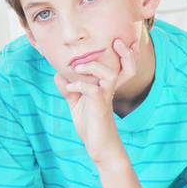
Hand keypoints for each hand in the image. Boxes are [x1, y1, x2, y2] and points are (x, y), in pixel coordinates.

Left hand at [53, 38, 137, 163]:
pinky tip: (69, 89)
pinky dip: (79, 86)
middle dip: (125, 54)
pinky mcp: (100, 108)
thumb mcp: (77, 104)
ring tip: (77, 68)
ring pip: (109, 74)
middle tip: (117, 41)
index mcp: (107, 86)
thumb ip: (69, 88)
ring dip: (92, 67)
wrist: (99, 147)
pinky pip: (92, 90)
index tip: (125, 40)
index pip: (121, 66)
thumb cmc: (91, 124)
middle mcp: (109, 90)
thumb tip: (59, 74)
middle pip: (126, 67)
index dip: (127, 54)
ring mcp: (106, 98)